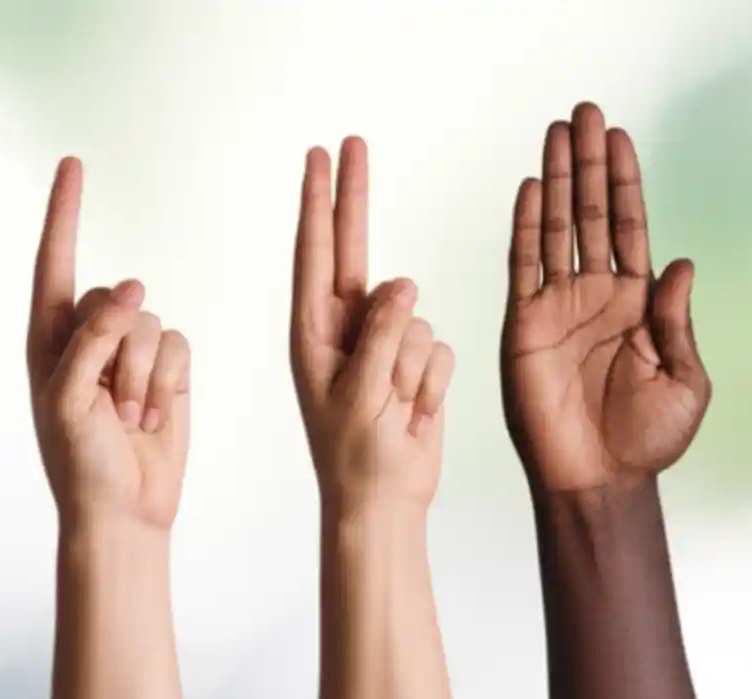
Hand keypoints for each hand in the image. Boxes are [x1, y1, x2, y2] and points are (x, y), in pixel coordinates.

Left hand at [28, 158, 190, 528]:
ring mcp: (132, 352)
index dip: (64, 213)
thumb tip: (133, 285)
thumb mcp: (65, 397)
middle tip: (108, 405)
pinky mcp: (169, 368)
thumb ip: (92, 336)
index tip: (72, 164)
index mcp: (48, 338)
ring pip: (151, 322)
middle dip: (117, 349)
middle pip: (113, 297)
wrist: (122, 508)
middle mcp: (90, 336)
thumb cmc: (76, 461)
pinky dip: (167, 382)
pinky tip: (152, 418)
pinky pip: (179, 344)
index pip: (54, 262)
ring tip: (127, 420)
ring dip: (142, 376)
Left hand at [290, 137, 454, 508]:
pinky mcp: (417, 364)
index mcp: (313, 334)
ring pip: (414, 314)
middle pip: (354, 250)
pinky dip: (431, 381)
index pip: (315, 254)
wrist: (385, 502)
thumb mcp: (358, 393)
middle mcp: (346, 329)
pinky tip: (413, 413)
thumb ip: (378, 333)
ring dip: (410, 364)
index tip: (318, 156)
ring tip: (393, 408)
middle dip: (353, 199)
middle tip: (353, 143)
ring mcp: (383, 345)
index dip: (319, 203)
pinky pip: (438, 346)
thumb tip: (402, 282)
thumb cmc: (355, 456)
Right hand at [500, 103, 711, 492]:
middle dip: (587, 163)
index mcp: (638, 302)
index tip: (619, 138)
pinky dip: (524, 226)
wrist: (597, 478)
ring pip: (554, 227)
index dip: (624, 181)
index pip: (629, 225)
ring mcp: (558, 306)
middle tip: (584, 114)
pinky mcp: (525, 324)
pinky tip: (527, 189)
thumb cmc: (647, 438)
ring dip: (554, 180)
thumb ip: (678, 321)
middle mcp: (596, 294)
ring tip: (555, 136)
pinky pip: (522, 266)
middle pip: (589, 212)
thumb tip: (680, 262)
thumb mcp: (685, 379)